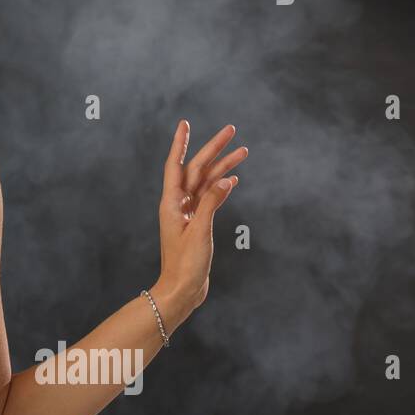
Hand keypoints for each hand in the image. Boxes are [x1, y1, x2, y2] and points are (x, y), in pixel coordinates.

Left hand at [153, 120, 248, 326]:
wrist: (182, 290)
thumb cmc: (186, 265)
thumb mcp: (199, 231)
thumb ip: (211, 203)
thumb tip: (226, 179)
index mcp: (171, 203)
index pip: (176, 165)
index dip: (180, 143)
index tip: (185, 123)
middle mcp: (178, 204)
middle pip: (196, 169)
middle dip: (213, 149)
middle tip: (231, 130)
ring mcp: (188, 213)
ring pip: (207, 182)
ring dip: (223, 167)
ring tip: (243, 151)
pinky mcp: (198, 223)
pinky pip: (211, 198)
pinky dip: (222, 187)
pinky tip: (233, 178)